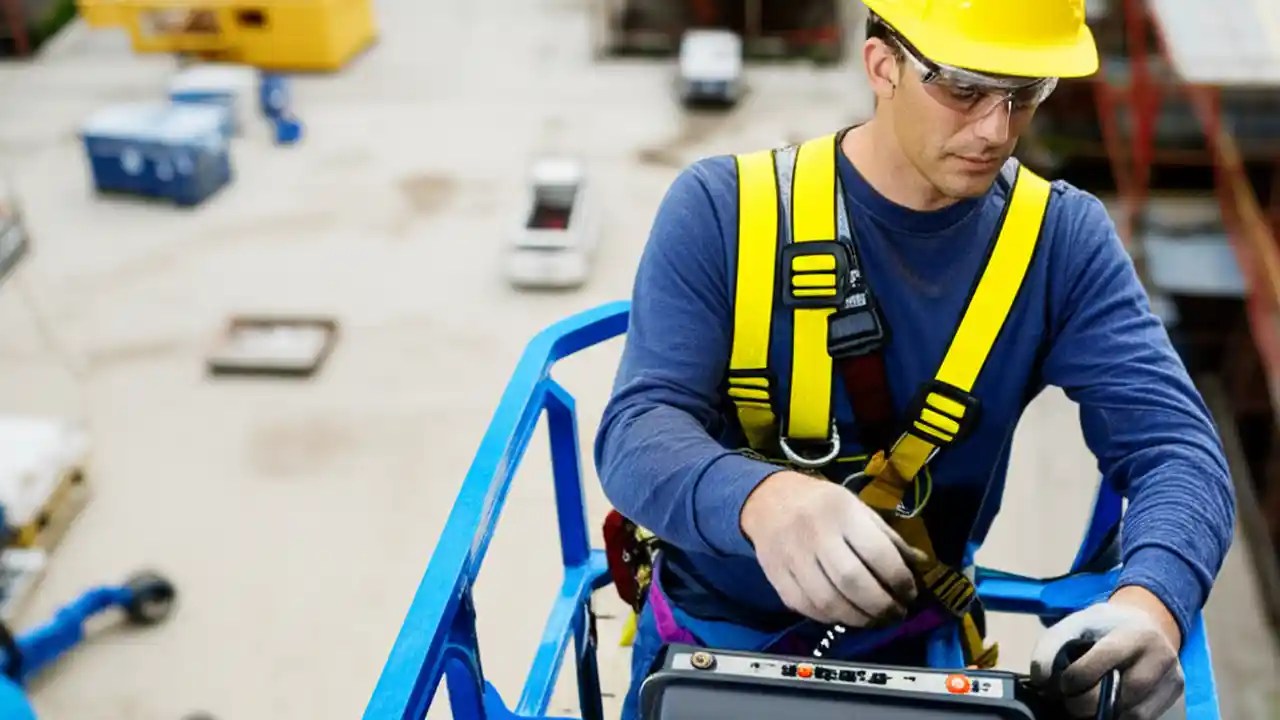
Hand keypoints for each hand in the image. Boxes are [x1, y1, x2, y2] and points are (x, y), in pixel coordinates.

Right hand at [740, 470, 925, 627]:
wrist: (767, 500)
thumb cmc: (822, 504)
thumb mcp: (858, 508)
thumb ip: (888, 537)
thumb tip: (921, 565)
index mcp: (842, 512)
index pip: (878, 553)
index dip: (900, 580)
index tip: (910, 593)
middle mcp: (815, 535)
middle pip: (852, 582)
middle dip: (881, 606)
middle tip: (896, 613)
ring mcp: (792, 557)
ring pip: (828, 602)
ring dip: (858, 619)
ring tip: (874, 619)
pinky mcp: (776, 576)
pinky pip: (807, 608)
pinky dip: (830, 618)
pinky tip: (845, 615)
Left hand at [1030, 587, 1183, 719]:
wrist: (1146, 622)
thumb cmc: (1106, 625)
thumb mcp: (1076, 624)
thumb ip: (1052, 647)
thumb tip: (1041, 681)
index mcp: (1134, 632)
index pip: (1105, 658)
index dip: (1078, 677)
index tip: (1062, 684)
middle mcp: (1160, 655)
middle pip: (1125, 692)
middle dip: (1090, 703)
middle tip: (1070, 704)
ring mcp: (1172, 677)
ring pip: (1137, 713)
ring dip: (1106, 716)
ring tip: (1085, 708)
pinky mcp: (1175, 693)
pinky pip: (1146, 718)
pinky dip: (1122, 718)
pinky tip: (1106, 710)